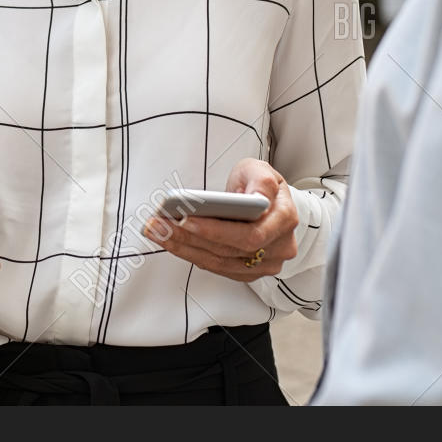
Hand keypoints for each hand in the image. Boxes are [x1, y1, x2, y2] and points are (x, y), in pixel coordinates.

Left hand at [141, 159, 298, 281]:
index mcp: (285, 219)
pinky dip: (189, 253)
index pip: (249, 234)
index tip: (184, 219)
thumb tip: (256, 197)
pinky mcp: (247, 271)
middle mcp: (279, 248)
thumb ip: (262, 181)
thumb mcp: (262, 170)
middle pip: (228, 250)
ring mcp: (265, 264)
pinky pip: (215, 266)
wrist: (269, 203)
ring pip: (218, 262)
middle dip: (188, 238)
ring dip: (182, 247)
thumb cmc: (261, 185)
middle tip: (158, 224)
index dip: (215, 231)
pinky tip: (169, 240)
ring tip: (156, 231)